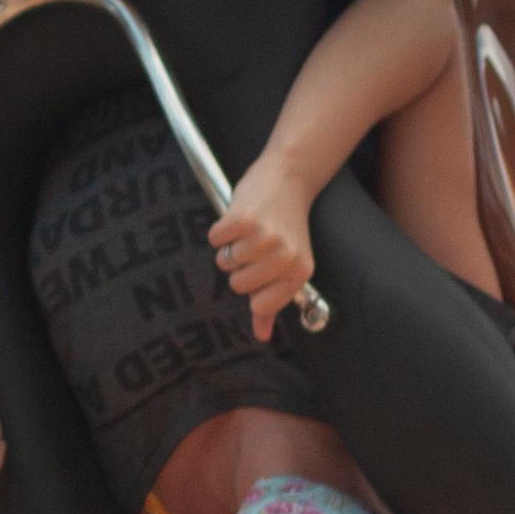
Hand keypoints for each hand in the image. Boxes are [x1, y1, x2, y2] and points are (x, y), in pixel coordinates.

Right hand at [209, 165, 314, 338]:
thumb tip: (262, 336)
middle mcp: (285, 257)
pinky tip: (239, 218)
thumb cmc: (285, 223)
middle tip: (256, 243)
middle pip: (238, 285)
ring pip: (225, 262)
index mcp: (299, 273)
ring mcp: (265, 238)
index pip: (260, 305)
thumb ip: (273, 301)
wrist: (289, 177)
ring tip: (249, 229)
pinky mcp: (243, 220)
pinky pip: (215, 239)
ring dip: (230, 246)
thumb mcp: (288, 263)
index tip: (263, 268)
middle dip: (239, 265)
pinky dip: (221, 229)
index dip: (253, 288)